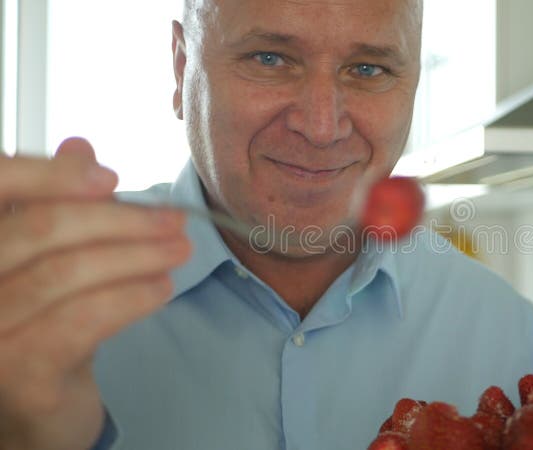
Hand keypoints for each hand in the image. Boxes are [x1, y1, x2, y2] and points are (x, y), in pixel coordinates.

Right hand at [0, 138, 189, 449]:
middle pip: (40, 227)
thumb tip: (80, 149)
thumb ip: (56, 203)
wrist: (34, 409)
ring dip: (137, 255)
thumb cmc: (40, 324)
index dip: (52, 175)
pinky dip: (132, 298)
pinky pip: (83, 319)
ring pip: (67, 272)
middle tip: (175, 219)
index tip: (111, 179)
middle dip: (120, 219)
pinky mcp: (18, 371)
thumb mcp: (47, 259)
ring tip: (180, 250)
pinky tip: (162, 289)